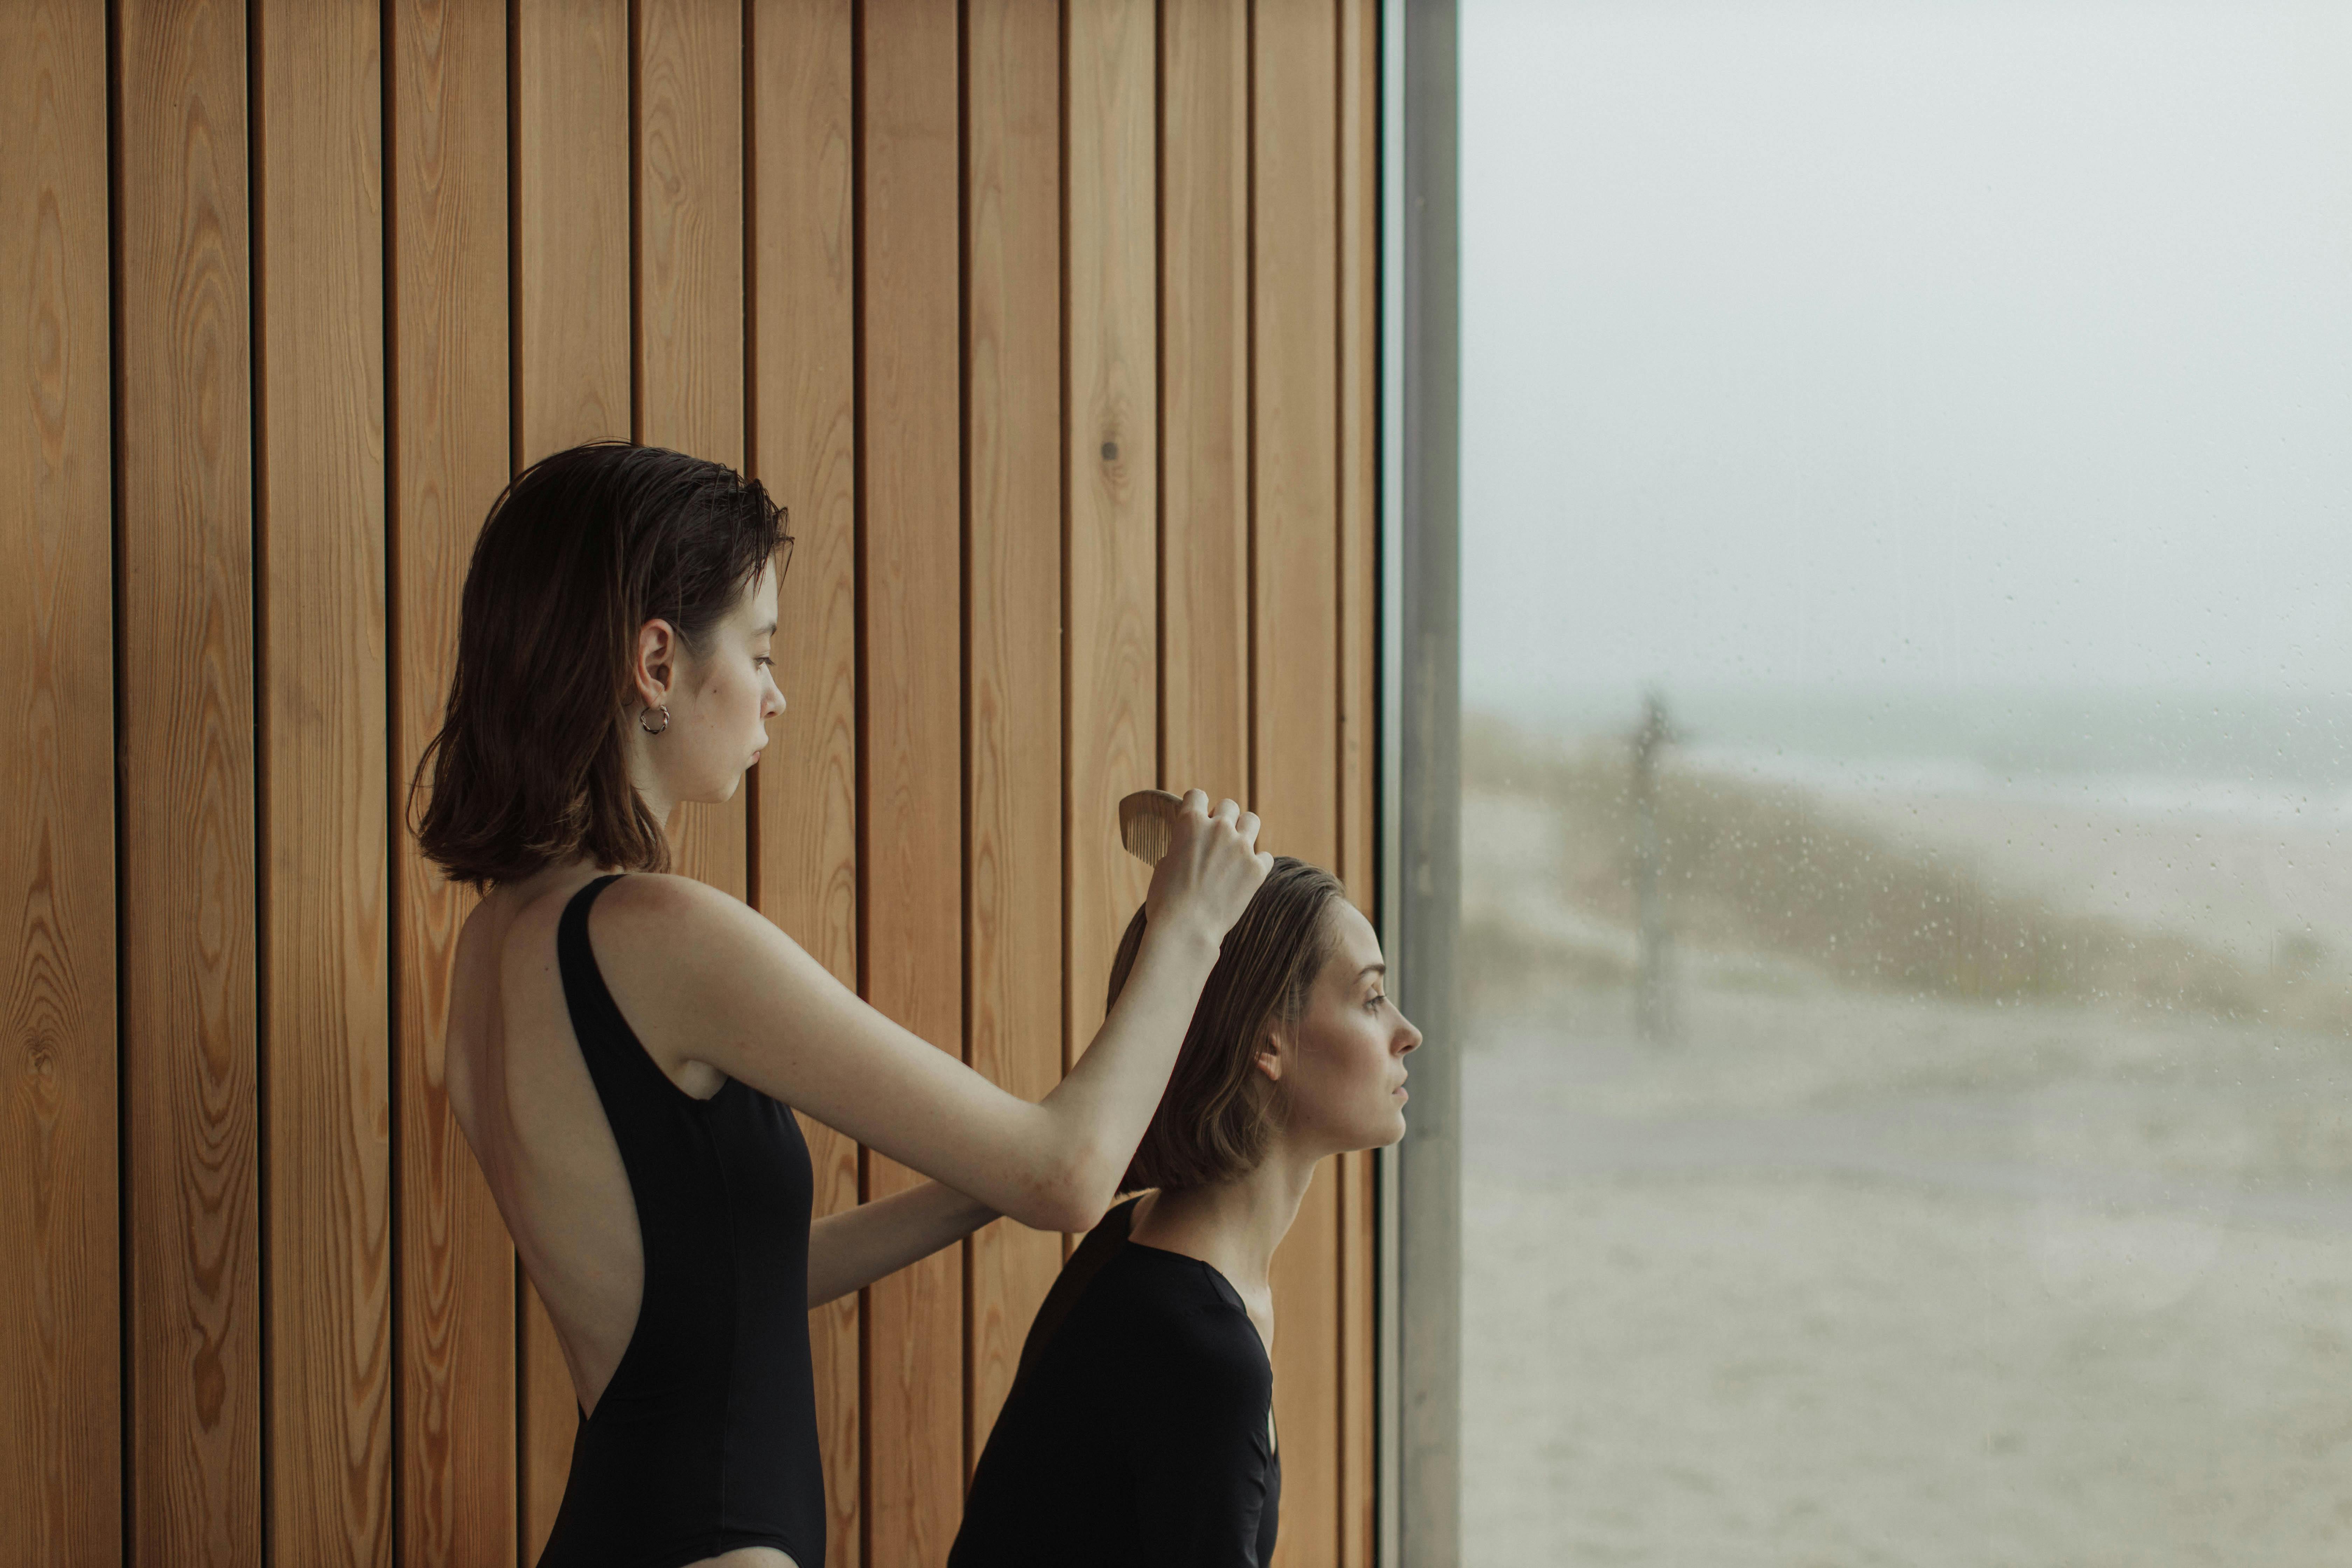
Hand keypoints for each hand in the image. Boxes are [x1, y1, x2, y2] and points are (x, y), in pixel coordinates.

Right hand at [1143, 790, 1271, 943]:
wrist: (1186, 929)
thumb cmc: (1166, 901)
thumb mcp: (1163, 864)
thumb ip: (1180, 847)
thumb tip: (1189, 847)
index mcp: (1190, 823)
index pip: (1197, 795)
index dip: (1196, 806)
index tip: (1198, 817)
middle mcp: (1219, 828)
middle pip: (1229, 806)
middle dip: (1223, 819)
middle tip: (1217, 839)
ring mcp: (1241, 847)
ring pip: (1251, 820)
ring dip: (1244, 831)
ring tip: (1237, 849)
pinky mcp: (1257, 869)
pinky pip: (1265, 856)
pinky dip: (1257, 864)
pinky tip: (1246, 876)